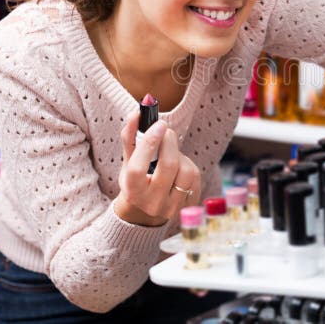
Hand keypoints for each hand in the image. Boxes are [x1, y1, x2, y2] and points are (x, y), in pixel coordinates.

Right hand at [114, 111, 200, 226]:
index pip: (138, 168)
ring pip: (186, 170)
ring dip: (180, 155)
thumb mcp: (128, 162)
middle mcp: (152, 204)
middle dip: (169, 141)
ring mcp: (173, 208)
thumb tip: (137, 113)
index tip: (159, 124)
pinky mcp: (189, 206)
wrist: (147, 209)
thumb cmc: (137, 180)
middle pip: (168, 166)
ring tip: (170, 154)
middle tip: (165, 130)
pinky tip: (178, 168)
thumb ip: (131, 138)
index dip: (149, 143)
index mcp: (133, 193)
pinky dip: (188, 165)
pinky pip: (196, 177)